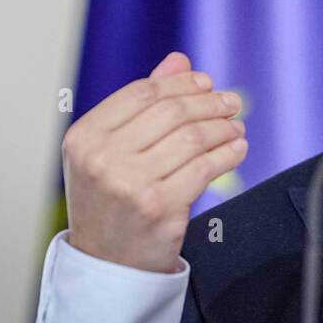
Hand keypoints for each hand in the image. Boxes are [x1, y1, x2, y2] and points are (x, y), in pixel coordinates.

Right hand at [62, 52, 246, 272]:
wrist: (107, 261)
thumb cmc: (111, 200)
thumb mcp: (112, 149)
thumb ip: (142, 104)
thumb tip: (178, 61)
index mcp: (85, 136)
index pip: (142, 93)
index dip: (181, 83)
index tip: (206, 83)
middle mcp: (102, 158)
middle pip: (171, 112)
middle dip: (209, 103)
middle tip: (230, 103)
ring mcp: (130, 184)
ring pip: (193, 138)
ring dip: (223, 128)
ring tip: (236, 126)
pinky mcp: (160, 206)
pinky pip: (206, 167)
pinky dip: (228, 153)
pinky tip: (237, 148)